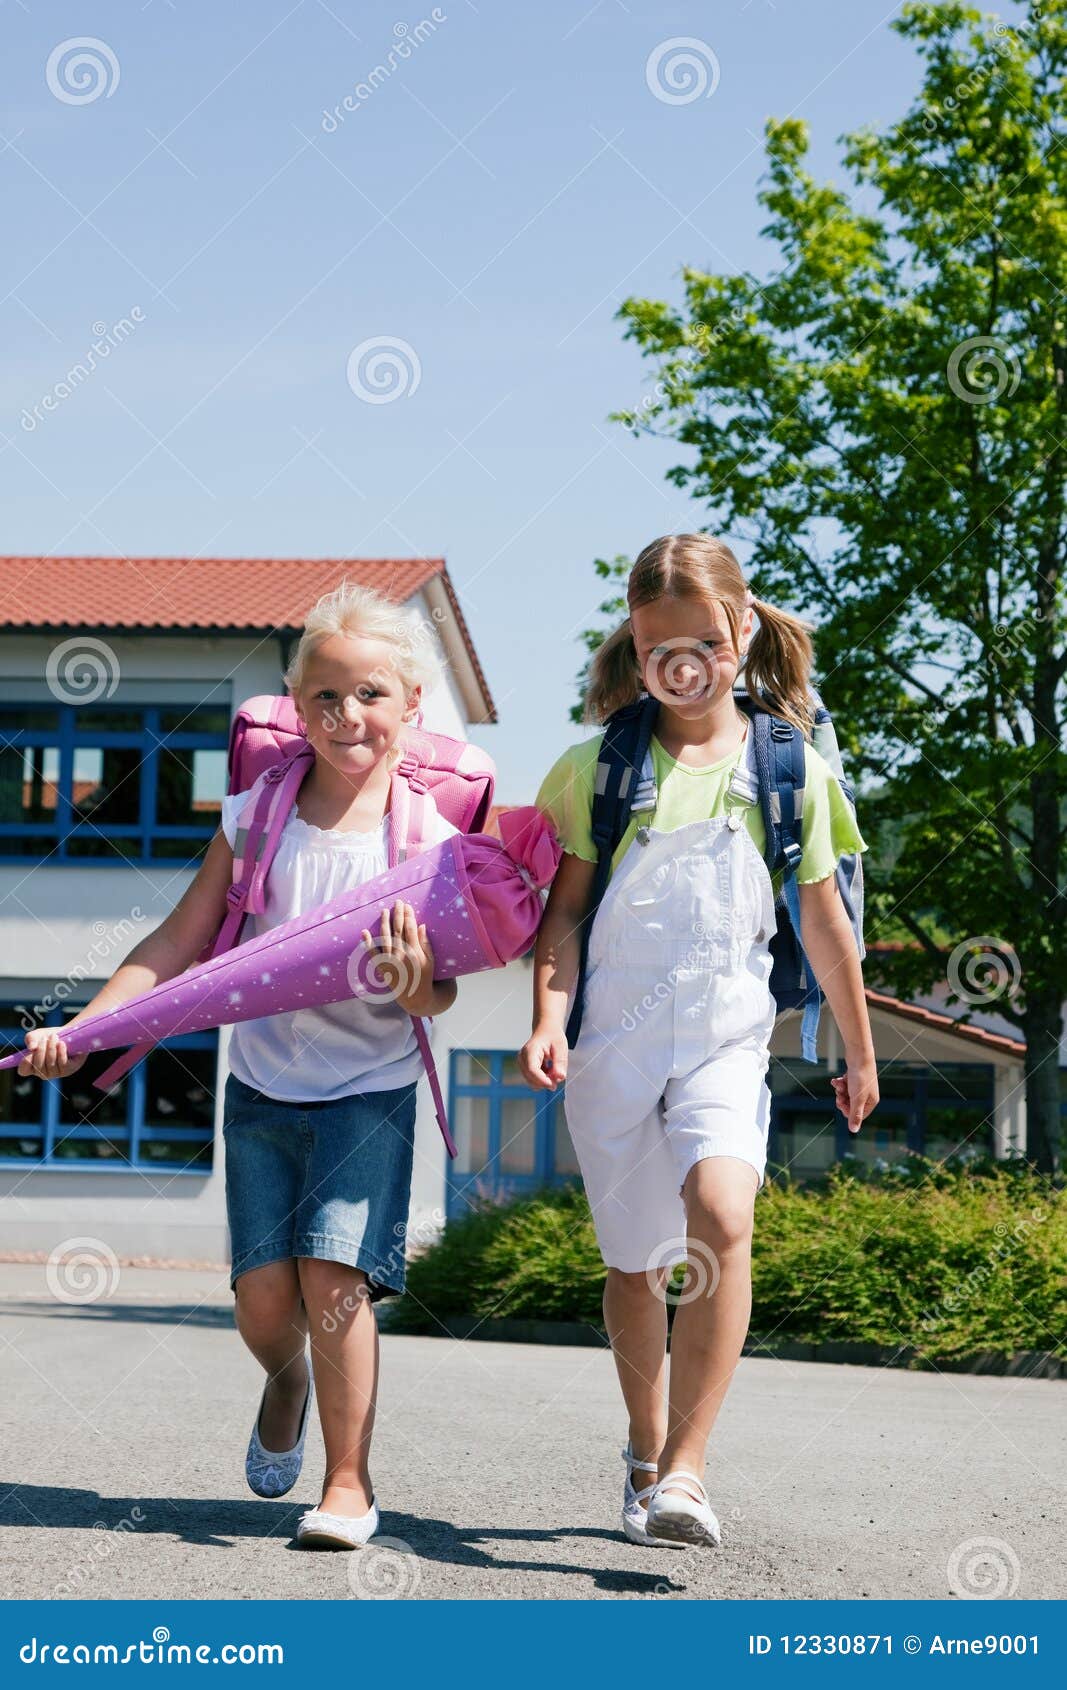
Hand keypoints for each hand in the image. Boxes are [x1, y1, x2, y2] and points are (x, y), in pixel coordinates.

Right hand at [17, 1026, 86, 1080]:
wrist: (69, 1035)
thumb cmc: (50, 1037)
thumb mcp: (37, 1035)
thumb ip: (30, 1039)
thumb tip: (32, 1048)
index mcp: (32, 1066)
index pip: (23, 1070)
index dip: (26, 1062)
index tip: (32, 1050)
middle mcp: (42, 1073)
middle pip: (38, 1065)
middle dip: (41, 1049)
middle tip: (45, 1038)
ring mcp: (55, 1073)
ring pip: (51, 1064)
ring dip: (51, 1048)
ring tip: (54, 1037)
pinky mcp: (67, 1070)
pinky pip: (63, 1063)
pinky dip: (61, 1052)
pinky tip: (61, 1043)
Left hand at [359, 900, 439, 1017]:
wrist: (415, 997)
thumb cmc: (425, 976)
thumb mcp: (430, 960)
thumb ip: (425, 943)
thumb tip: (420, 925)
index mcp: (416, 953)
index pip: (411, 929)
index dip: (409, 916)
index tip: (407, 906)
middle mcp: (402, 956)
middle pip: (398, 930)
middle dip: (398, 914)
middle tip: (398, 901)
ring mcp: (391, 962)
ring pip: (386, 937)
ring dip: (384, 922)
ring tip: (384, 910)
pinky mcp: (383, 968)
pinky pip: (373, 954)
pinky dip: (367, 943)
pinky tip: (364, 931)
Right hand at [519, 1023, 568, 1090]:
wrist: (546, 1031)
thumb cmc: (554, 1038)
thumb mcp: (561, 1047)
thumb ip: (560, 1062)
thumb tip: (560, 1077)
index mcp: (531, 1050)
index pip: (532, 1069)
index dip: (542, 1080)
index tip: (554, 1085)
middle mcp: (522, 1058)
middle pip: (531, 1078)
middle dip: (545, 1082)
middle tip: (559, 1076)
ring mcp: (522, 1063)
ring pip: (532, 1081)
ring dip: (545, 1081)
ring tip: (555, 1070)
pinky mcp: (524, 1068)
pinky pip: (533, 1080)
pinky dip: (543, 1079)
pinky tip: (550, 1070)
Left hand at [831, 1048, 878, 1134]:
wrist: (859, 1056)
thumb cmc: (860, 1077)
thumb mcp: (857, 1098)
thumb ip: (855, 1115)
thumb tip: (853, 1131)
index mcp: (871, 1102)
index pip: (857, 1115)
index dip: (847, 1111)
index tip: (841, 1103)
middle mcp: (867, 1095)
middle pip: (850, 1105)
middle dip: (842, 1099)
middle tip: (839, 1094)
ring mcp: (860, 1087)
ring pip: (846, 1095)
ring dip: (840, 1090)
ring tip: (839, 1084)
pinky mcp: (854, 1079)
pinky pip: (844, 1086)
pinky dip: (839, 1083)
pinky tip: (836, 1080)